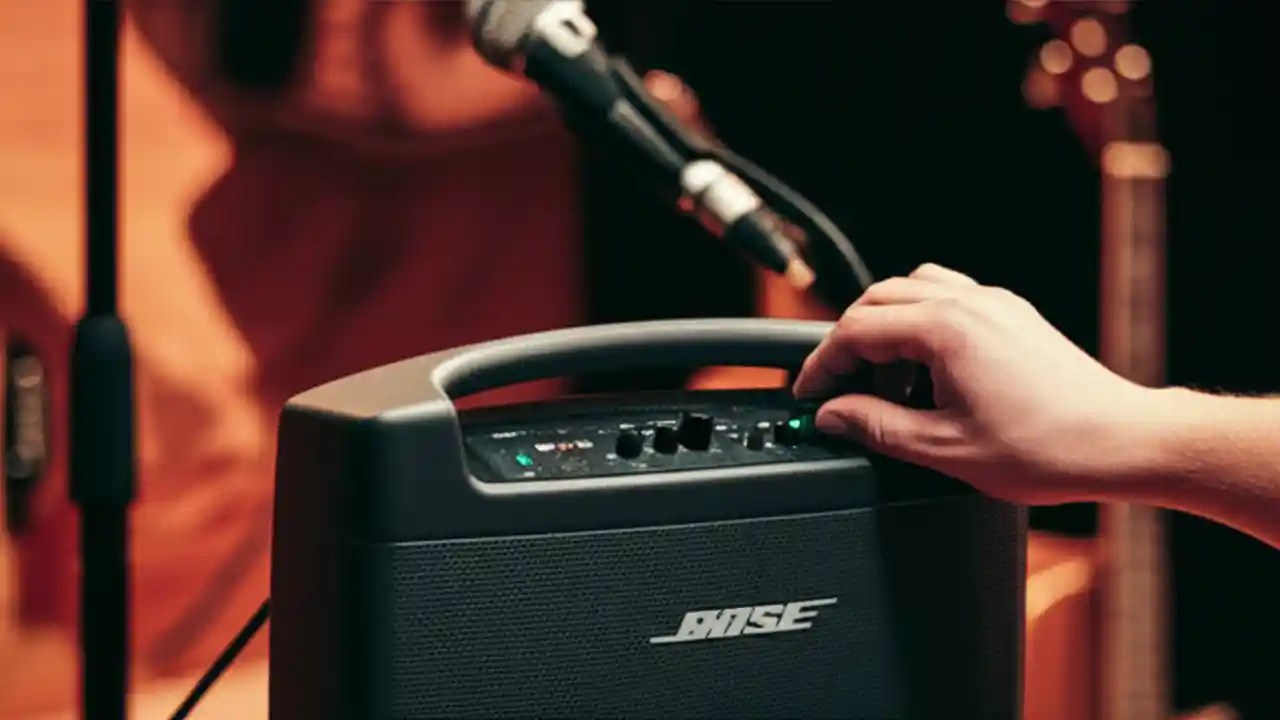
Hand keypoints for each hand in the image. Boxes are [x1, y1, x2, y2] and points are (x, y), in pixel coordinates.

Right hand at [793, 263, 1163, 504]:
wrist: (1121, 441)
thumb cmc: (1049, 448)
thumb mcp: (944, 448)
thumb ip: (876, 428)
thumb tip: (832, 416)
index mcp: (945, 329)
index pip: (855, 330)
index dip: (820, 364)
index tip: (807, 393)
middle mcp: (968, 302)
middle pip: (876, 300)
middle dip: (845, 343)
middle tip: (834, 389)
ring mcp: (993, 303)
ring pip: (910, 291)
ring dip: (882, 327)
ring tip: (879, 381)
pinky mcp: (1011, 314)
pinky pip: (946, 298)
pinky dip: (918, 324)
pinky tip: (922, 370)